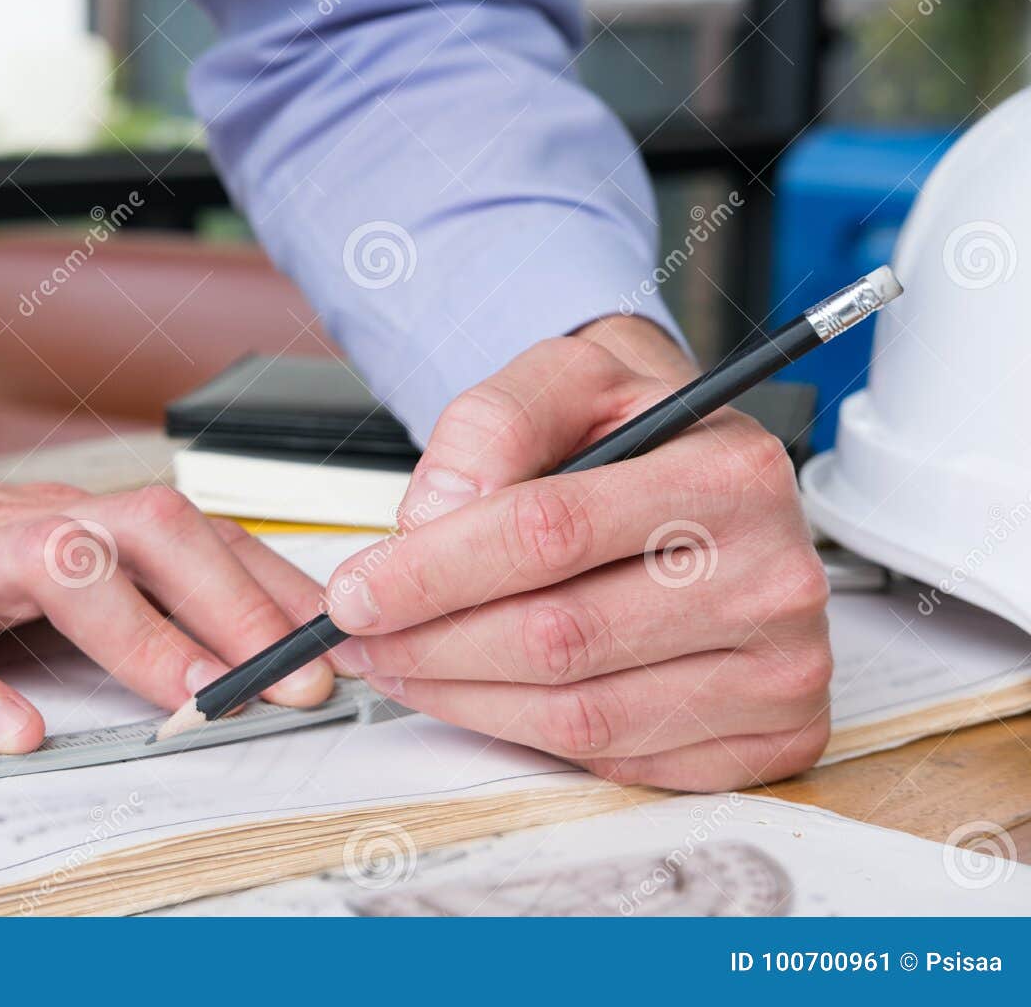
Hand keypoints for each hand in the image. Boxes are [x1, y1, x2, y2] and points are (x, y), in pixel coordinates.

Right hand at [0, 328, 331, 752]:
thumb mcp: (6, 558)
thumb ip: (94, 591)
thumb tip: (213, 637)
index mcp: (53, 518)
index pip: (186, 532)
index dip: (266, 585)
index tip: (329, 645)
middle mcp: (12, 529)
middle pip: (142, 529)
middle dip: (230, 600)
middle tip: (289, 677)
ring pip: (52, 567)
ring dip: (134, 631)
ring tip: (187, 695)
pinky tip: (12, 732)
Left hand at [323, 316, 830, 789]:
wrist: (708, 471)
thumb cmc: (635, 431)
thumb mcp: (565, 379)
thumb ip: (491, 424)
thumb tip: (434, 517)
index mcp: (730, 472)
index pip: (551, 532)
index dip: (435, 571)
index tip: (358, 590)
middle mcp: (775, 575)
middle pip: (559, 637)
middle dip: (432, 644)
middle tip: (360, 636)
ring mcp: (781, 668)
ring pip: (580, 714)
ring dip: (462, 697)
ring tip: (401, 663)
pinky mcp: (770, 737)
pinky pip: (617, 760)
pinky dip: (526, 733)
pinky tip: (479, 691)